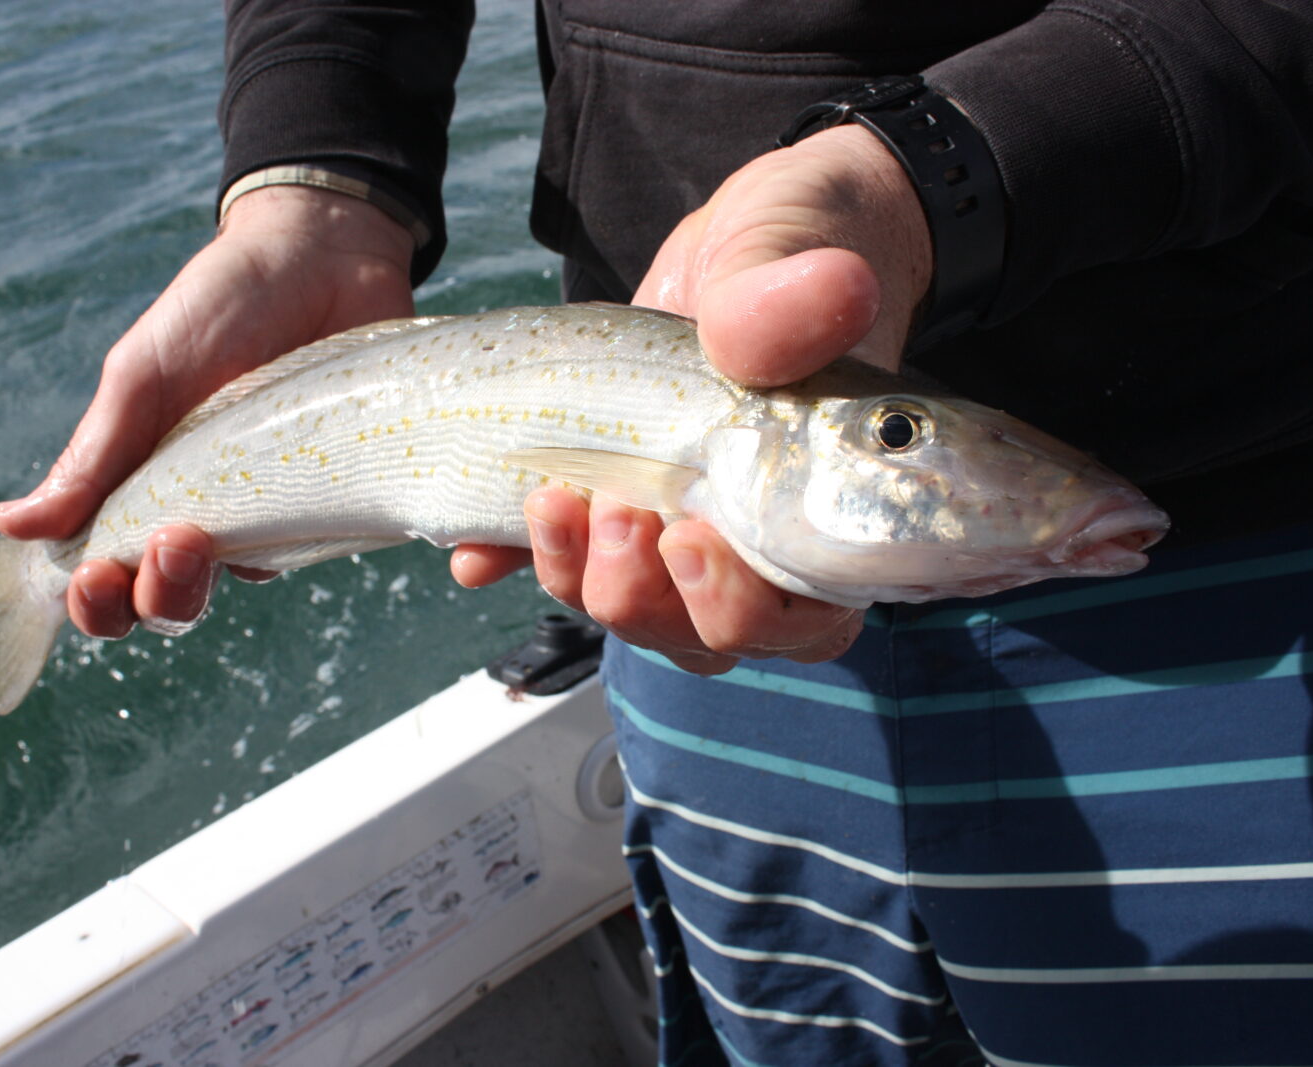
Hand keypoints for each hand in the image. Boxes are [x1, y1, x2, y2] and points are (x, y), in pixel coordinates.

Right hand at [0, 185, 415, 637]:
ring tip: (199, 537)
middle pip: (165, 601)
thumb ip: (92, 455)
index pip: (106, 571)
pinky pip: (309, 543)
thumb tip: (11, 525)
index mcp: (139, 483)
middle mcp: (200, 506)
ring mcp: (268, 505)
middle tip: (167, 546)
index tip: (94, 575)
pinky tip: (289, 499)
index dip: (93, 599)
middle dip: (153, 597)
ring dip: (206, 581)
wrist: (324, 256)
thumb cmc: (222, 306)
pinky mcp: (331, 493)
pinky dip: (294, 537)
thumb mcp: (144, 374)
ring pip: (232, 583)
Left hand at [453, 124, 931, 672]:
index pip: (808, 613)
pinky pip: (563, 566)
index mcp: (835, 504)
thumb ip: (791, 296)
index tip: (688, 533)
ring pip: (640, 612)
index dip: (744, 601)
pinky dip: (514, 562)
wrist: (750, 236)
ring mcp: (685, 528)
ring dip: (583, 579)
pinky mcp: (614, 504)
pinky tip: (477, 550)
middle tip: (616, 506)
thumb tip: (834, 291)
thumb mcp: (794, 249)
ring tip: (551, 498)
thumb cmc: (804, 244)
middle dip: (647, 593)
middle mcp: (764, 539)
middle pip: (711, 636)